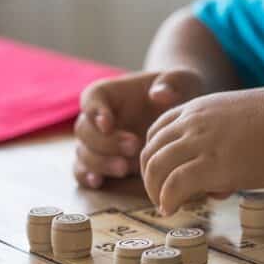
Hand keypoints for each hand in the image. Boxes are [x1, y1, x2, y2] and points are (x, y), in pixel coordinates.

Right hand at [74, 69, 203, 188]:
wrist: (180, 114)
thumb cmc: (177, 92)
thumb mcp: (180, 81)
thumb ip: (171, 83)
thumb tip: (160, 95)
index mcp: (109, 94)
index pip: (92, 98)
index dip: (95, 111)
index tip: (108, 123)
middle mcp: (97, 119)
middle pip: (85, 130)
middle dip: (106, 141)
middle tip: (133, 147)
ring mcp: (98, 143)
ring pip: (83, 153)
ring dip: (100, 162)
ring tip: (125, 168)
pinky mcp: (102, 163)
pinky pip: (83, 171)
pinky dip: (87, 177)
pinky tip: (99, 182)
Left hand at [140, 84, 263, 214]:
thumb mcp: (248, 121)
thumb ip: (229, 141)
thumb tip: (229, 171)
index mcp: (202, 107)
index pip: (159, 130)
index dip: (156, 154)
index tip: (165, 173)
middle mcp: (194, 122)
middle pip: (151, 150)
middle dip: (150, 176)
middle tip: (161, 196)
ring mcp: (201, 143)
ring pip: (155, 168)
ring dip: (155, 191)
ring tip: (164, 206)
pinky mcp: (212, 166)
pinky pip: (173, 186)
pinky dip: (167, 201)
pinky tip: (171, 211)